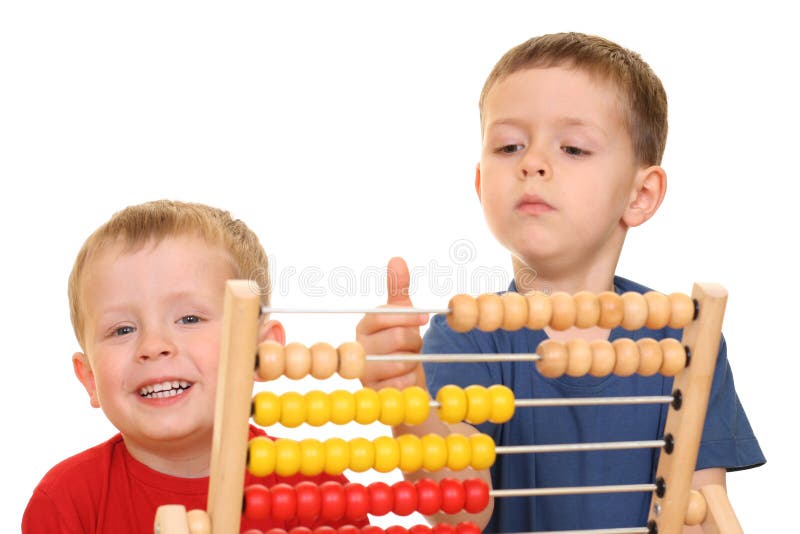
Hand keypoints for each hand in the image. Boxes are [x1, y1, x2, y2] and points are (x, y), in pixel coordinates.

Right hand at [356, 257, 428, 389]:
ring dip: (414, 362)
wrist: (402, 380)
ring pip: (401, 362)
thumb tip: (396, 259)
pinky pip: (402, 384)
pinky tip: (406, 379)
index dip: (407, 317)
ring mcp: (364, 371)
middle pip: (397, 338)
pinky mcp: (373, 393)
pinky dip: (411, 382)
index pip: (383, 315)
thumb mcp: (402, 314)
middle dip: (414, 342)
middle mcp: (359, 347)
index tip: (424, 319)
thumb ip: (398, 288)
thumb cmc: (400, 342)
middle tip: (414, 346)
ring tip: (409, 362)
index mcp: (365, 325)